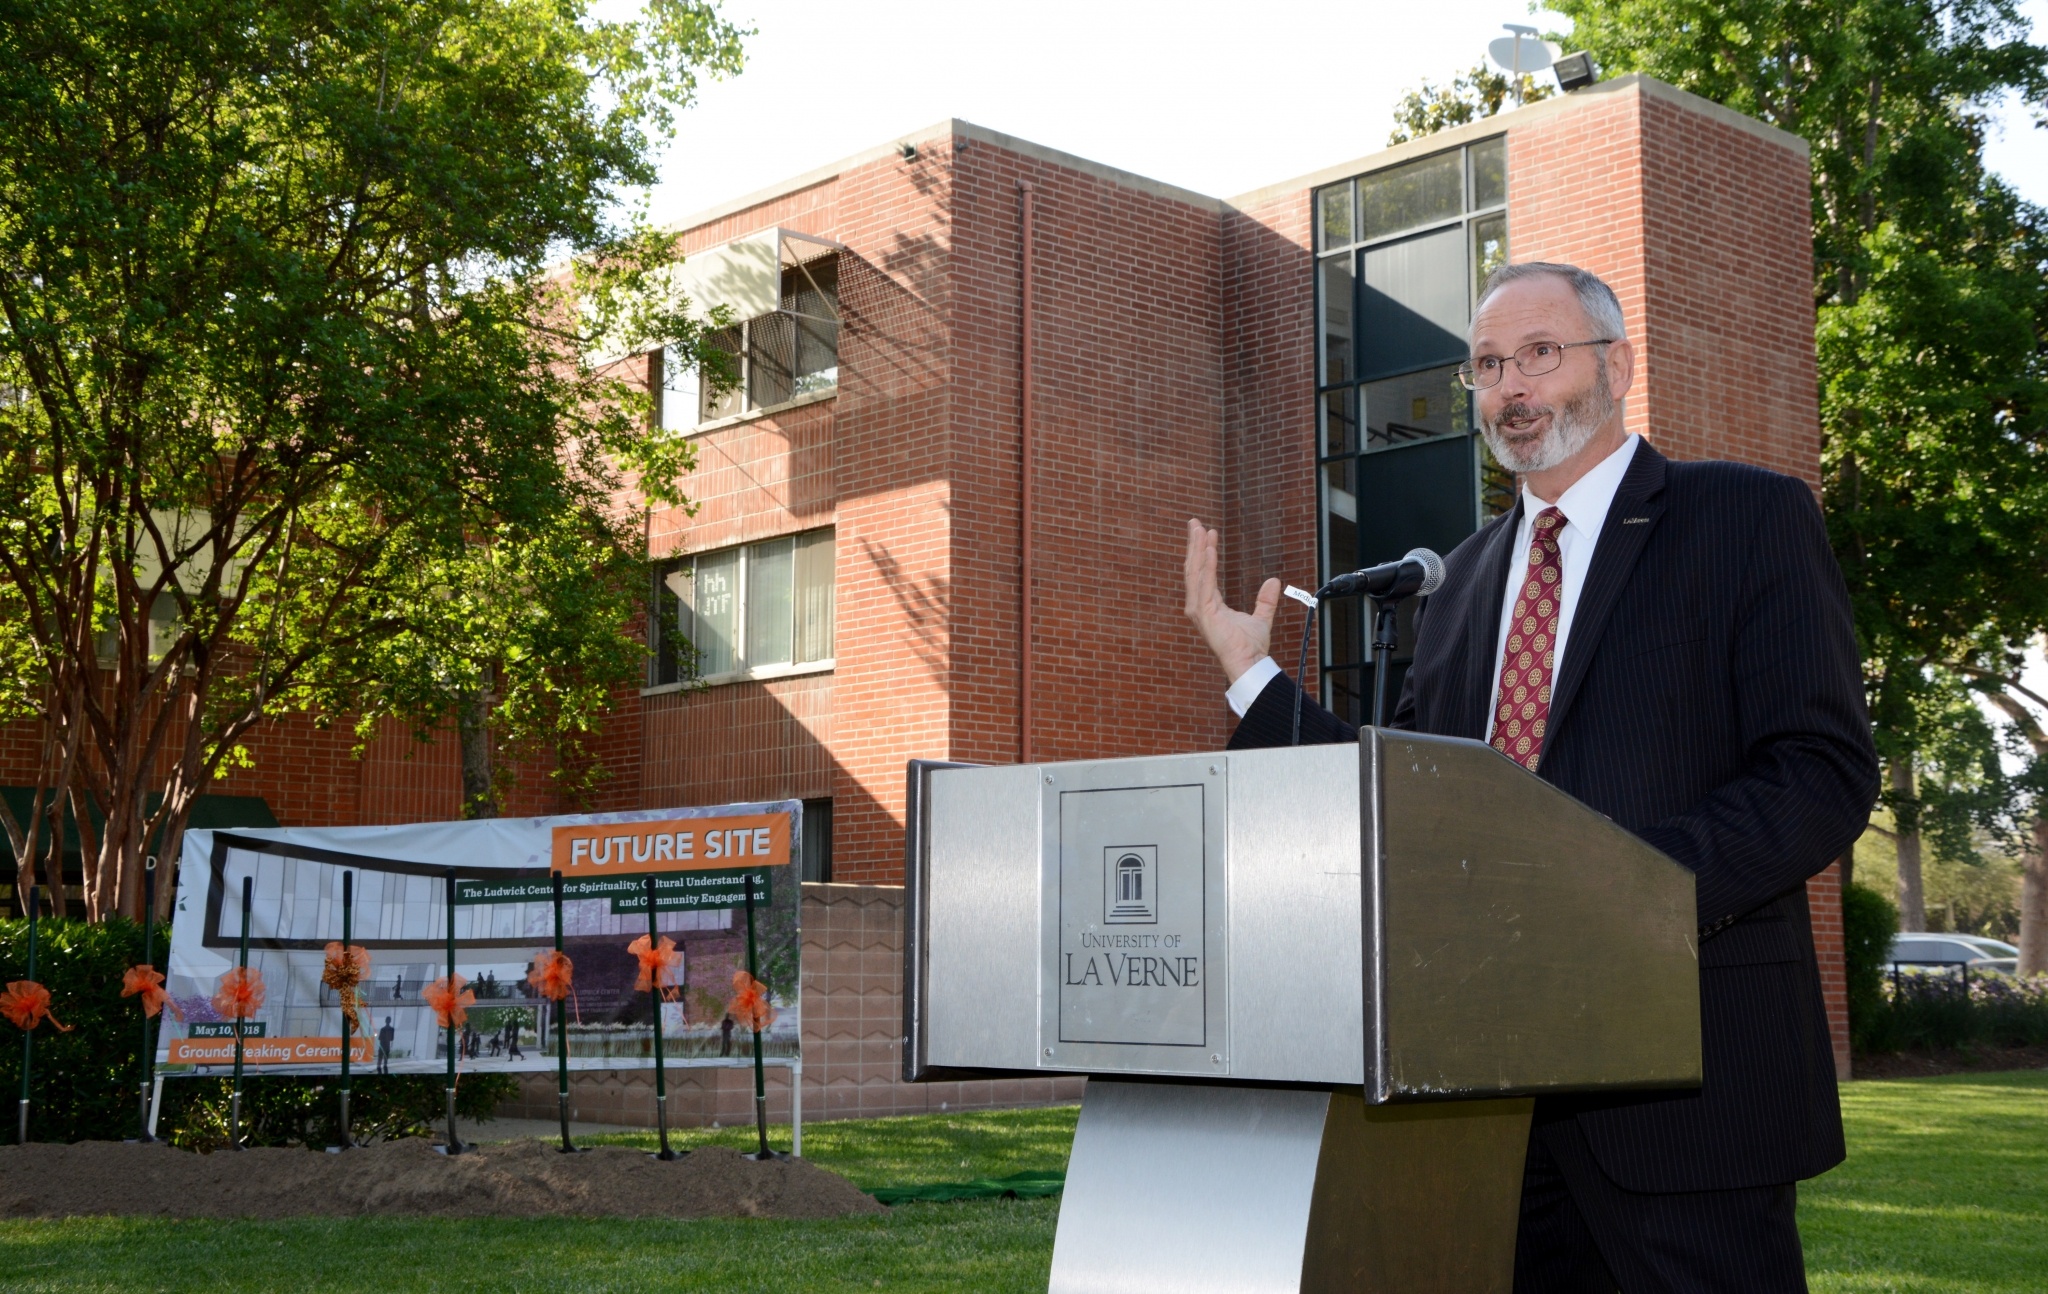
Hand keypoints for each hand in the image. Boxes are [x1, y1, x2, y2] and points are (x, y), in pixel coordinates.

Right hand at [1183, 518, 1278, 683]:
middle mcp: (1199, 606)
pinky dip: (1206, 564)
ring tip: (1198, 528)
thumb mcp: (1261, 618)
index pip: (1203, 573)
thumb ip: (1265, 600)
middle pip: (1194, 568)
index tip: (1209, 532)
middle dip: (1194, 544)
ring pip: (1195, 572)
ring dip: (1196, 549)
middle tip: (1195, 522)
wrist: (1250, 662)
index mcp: (1210, 605)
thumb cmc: (1251, 646)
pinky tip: (1209, 548)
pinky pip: (1204, 583)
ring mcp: (1199, 609)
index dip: (1205, 552)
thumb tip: (1273, 580)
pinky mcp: (1204, 612)